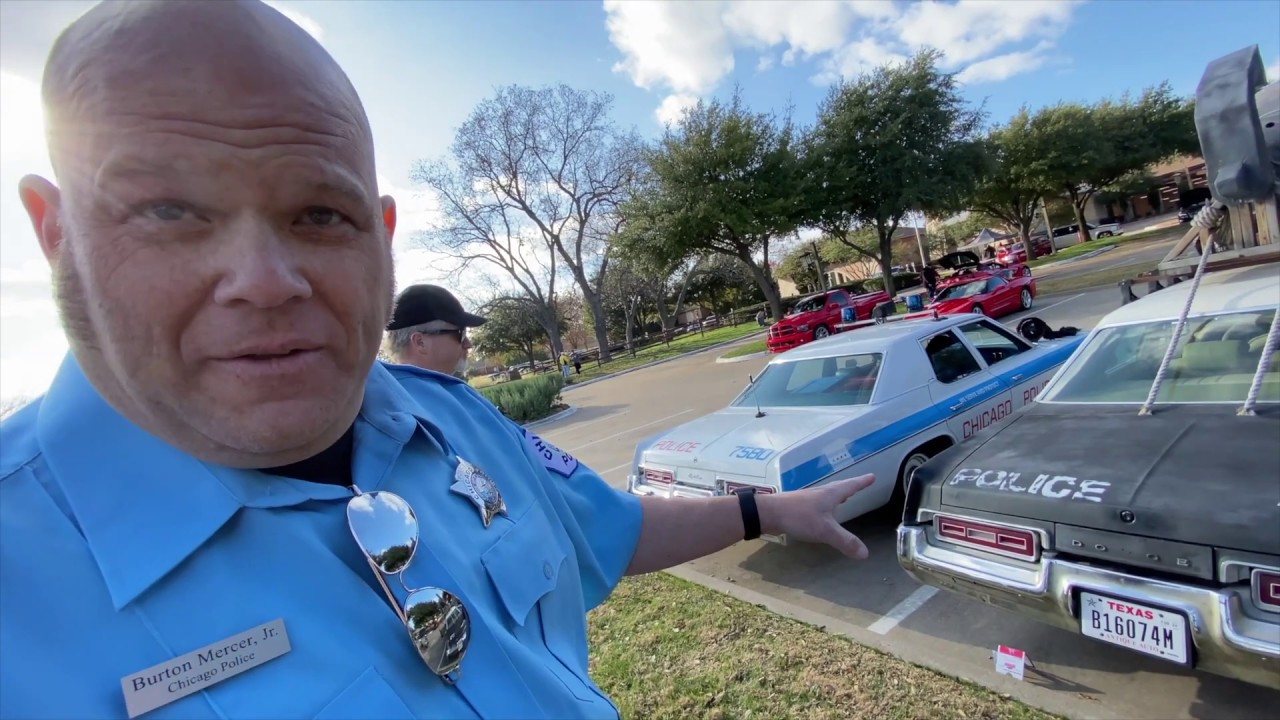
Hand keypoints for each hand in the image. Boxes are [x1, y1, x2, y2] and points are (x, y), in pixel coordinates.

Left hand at [758, 474, 875, 559]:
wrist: (769, 513)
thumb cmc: (799, 517)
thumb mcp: (825, 530)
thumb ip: (845, 541)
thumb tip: (866, 554)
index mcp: (830, 495)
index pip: (851, 486)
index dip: (862, 482)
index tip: (872, 476)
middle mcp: (820, 493)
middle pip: (839, 488)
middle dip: (851, 486)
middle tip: (861, 483)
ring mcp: (808, 499)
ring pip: (828, 495)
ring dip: (838, 495)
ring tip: (845, 497)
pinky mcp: (798, 507)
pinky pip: (818, 503)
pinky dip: (826, 504)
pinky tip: (822, 512)